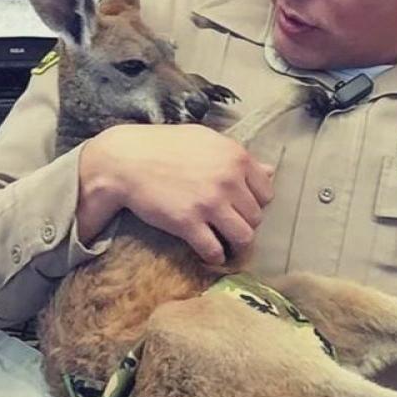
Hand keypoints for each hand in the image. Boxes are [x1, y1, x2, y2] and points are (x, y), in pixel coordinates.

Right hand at [77, 124, 275, 264]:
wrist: (126, 160)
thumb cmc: (165, 146)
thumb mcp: (206, 141)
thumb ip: (238, 157)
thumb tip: (270, 171)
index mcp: (236, 157)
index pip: (266, 193)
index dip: (254, 202)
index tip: (240, 207)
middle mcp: (228, 180)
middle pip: (256, 217)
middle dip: (243, 223)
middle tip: (228, 224)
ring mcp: (209, 203)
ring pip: (243, 237)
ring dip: (235, 243)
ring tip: (224, 241)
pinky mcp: (188, 224)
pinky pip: (214, 250)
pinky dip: (214, 256)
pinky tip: (209, 253)